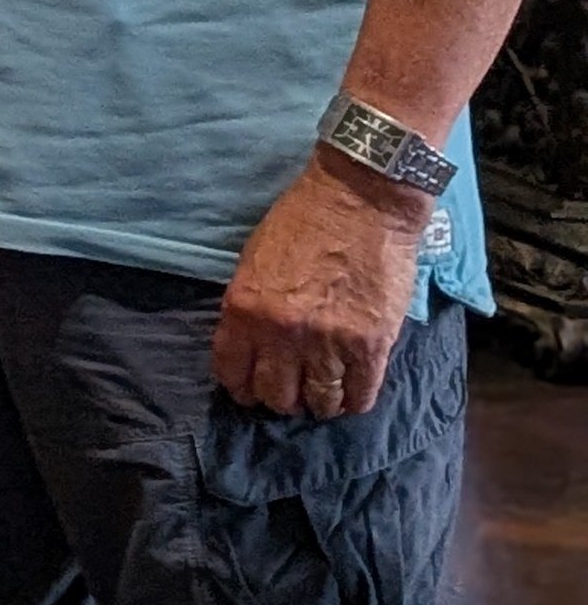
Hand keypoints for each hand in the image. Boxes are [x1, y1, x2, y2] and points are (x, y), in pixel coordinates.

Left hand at [215, 149, 425, 416]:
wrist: (361, 200)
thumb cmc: (304, 222)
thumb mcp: (254, 262)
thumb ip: (250, 308)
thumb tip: (250, 347)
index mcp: (245, 310)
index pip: (232, 373)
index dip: (242, 388)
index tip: (251, 390)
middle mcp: (281, 332)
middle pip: (274, 395)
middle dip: (281, 398)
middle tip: (291, 392)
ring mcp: (328, 342)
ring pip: (319, 401)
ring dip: (319, 403)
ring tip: (323, 395)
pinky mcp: (371, 344)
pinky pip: (361, 394)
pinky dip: (355, 401)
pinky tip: (352, 396)